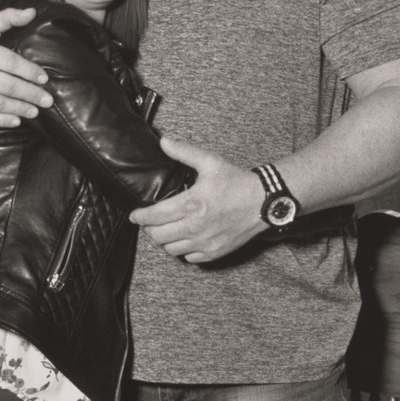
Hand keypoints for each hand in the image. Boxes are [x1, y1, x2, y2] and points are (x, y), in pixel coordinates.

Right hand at [0, 7, 50, 126]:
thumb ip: (8, 17)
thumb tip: (32, 12)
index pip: (10, 62)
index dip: (29, 71)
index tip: (44, 78)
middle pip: (7, 85)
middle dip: (30, 93)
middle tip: (47, 100)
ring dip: (19, 108)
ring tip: (35, 110)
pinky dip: (2, 120)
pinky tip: (17, 120)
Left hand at [130, 136, 265, 263]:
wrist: (264, 202)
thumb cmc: (237, 182)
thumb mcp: (210, 162)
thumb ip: (185, 152)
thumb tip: (164, 142)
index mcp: (191, 204)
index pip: (154, 217)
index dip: (139, 217)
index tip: (135, 215)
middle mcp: (195, 227)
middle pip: (158, 236)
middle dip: (150, 228)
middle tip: (152, 221)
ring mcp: (205, 242)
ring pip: (170, 249)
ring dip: (165, 240)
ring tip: (167, 229)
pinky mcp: (214, 252)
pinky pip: (188, 258)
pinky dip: (183, 249)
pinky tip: (185, 238)